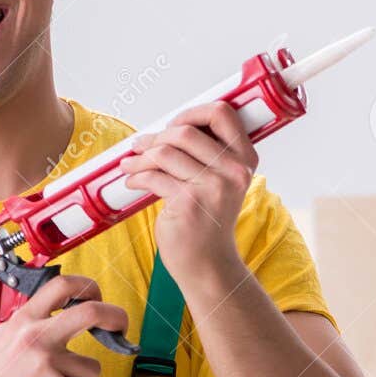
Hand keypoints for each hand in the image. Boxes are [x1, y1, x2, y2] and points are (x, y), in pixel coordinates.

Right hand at [0, 274, 128, 376]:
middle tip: (121, 326)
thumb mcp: (2, 340)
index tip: (98, 297)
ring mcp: (46, 363)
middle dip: (116, 317)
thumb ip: (29, 323)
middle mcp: (34, 336)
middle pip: (91, 312)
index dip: (89, 287)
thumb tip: (63, 308)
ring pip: (90, 366)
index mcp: (22, 321)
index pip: (62, 285)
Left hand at [118, 101, 257, 287]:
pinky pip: (154, 176)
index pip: (223, 113)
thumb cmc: (208, 219)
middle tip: (141, 146)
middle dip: (156, 137)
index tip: (173, 125)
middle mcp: (234, 170)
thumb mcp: (220, 182)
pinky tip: (133, 181)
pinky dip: (137, 176)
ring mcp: (213, 186)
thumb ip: (207, 153)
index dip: (192, 112)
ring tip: (130, 164)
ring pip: (165, 153)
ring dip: (140, 157)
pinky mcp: (189, 202)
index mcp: (245, 158)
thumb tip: (170, 126)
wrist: (208, 263)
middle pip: (185, 131)